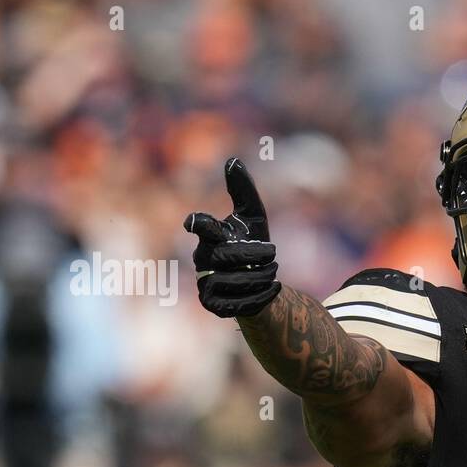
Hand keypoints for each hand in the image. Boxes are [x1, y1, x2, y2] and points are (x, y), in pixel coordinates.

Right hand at [183, 158, 280, 317]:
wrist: (258, 281)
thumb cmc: (250, 243)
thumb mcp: (253, 218)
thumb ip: (243, 192)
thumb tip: (233, 161)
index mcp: (210, 235)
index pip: (201, 226)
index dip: (198, 223)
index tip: (193, 223)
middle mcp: (203, 259)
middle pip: (224, 255)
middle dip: (253, 255)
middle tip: (272, 254)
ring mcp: (205, 283)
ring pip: (230, 282)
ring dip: (259, 276)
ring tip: (272, 272)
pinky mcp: (213, 305)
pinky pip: (235, 305)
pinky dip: (260, 296)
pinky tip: (274, 289)